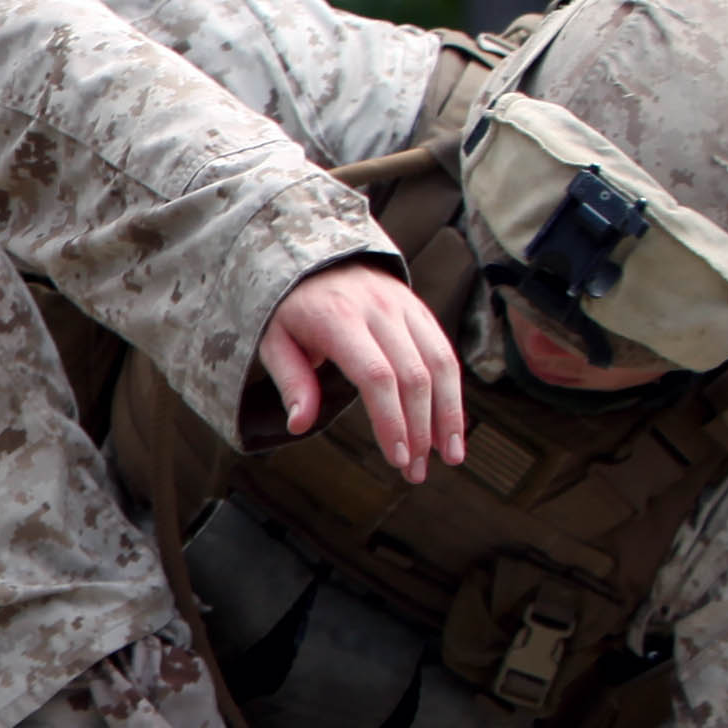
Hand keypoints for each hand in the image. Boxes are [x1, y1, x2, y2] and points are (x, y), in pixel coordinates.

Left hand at [259, 262, 465, 482]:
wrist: (317, 256)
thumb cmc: (291, 307)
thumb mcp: (274, 340)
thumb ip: (291, 381)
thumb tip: (299, 424)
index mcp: (338, 318)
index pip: (376, 375)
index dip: (391, 418)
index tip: (397, 456)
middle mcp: (379, 310)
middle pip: (413, 376)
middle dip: (420, 429)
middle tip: (415, 471)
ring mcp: (405, 308)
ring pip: (441, 364)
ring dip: (449, 415)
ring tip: (450, 457)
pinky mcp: (421, 311)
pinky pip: (445, 353)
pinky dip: (454, 393)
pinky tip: (452, 426)